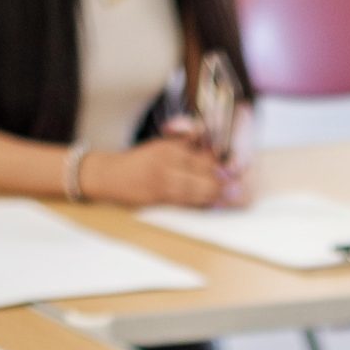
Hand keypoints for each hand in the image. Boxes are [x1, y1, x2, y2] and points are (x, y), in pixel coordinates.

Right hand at [84, 137, 225, 207]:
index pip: (203, 155)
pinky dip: (200, 202)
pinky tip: (211, 204)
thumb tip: (213, 152)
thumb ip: (186, 146)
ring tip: (231, 197)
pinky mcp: (157, 196)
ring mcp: (162, 179)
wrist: (109, 174)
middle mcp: (168, 161)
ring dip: (215, 194)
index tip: (239, 170)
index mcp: (171, 147)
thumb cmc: (139, 161)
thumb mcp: (162, 145)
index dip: (222, 164)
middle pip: (204, 171)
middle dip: (223, 180)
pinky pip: (185, 200)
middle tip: (239, 188)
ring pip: (197, 188)